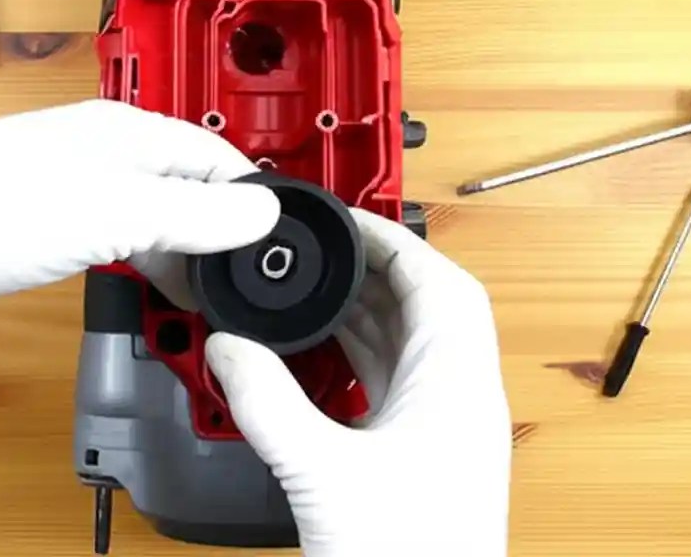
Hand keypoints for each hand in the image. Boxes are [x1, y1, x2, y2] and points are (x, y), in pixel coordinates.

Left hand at [0, 99, 280, 318]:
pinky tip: (152, 286)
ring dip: (182, 251)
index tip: (280, 246)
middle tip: (245, 283)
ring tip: (209, 294)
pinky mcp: (49, 222)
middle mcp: (106, 151)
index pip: (218, 156)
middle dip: (220, 231)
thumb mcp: (112, 212)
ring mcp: (76, 185)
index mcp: (127, 132)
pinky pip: (117, 237)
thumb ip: (193, 213)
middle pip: (189, 185)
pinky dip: (142, 260)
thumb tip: (263, 213)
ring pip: (154, 214)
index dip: (254, 200)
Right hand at [206, 209, 510, 556]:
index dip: (394, 241)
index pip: (440, 283)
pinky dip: (359, 360)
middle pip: (425, 309)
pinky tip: (319, 359)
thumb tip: (230, 349)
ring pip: (409, 348)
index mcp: (456, 386)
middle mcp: (460, 401)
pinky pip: (395, 386)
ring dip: (364, 316)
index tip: (348, 218)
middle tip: (319, 253)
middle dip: (371, 274)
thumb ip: (267, 402)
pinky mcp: (425, 459)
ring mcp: (446, 432)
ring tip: (310, 294)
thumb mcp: (321, 473)